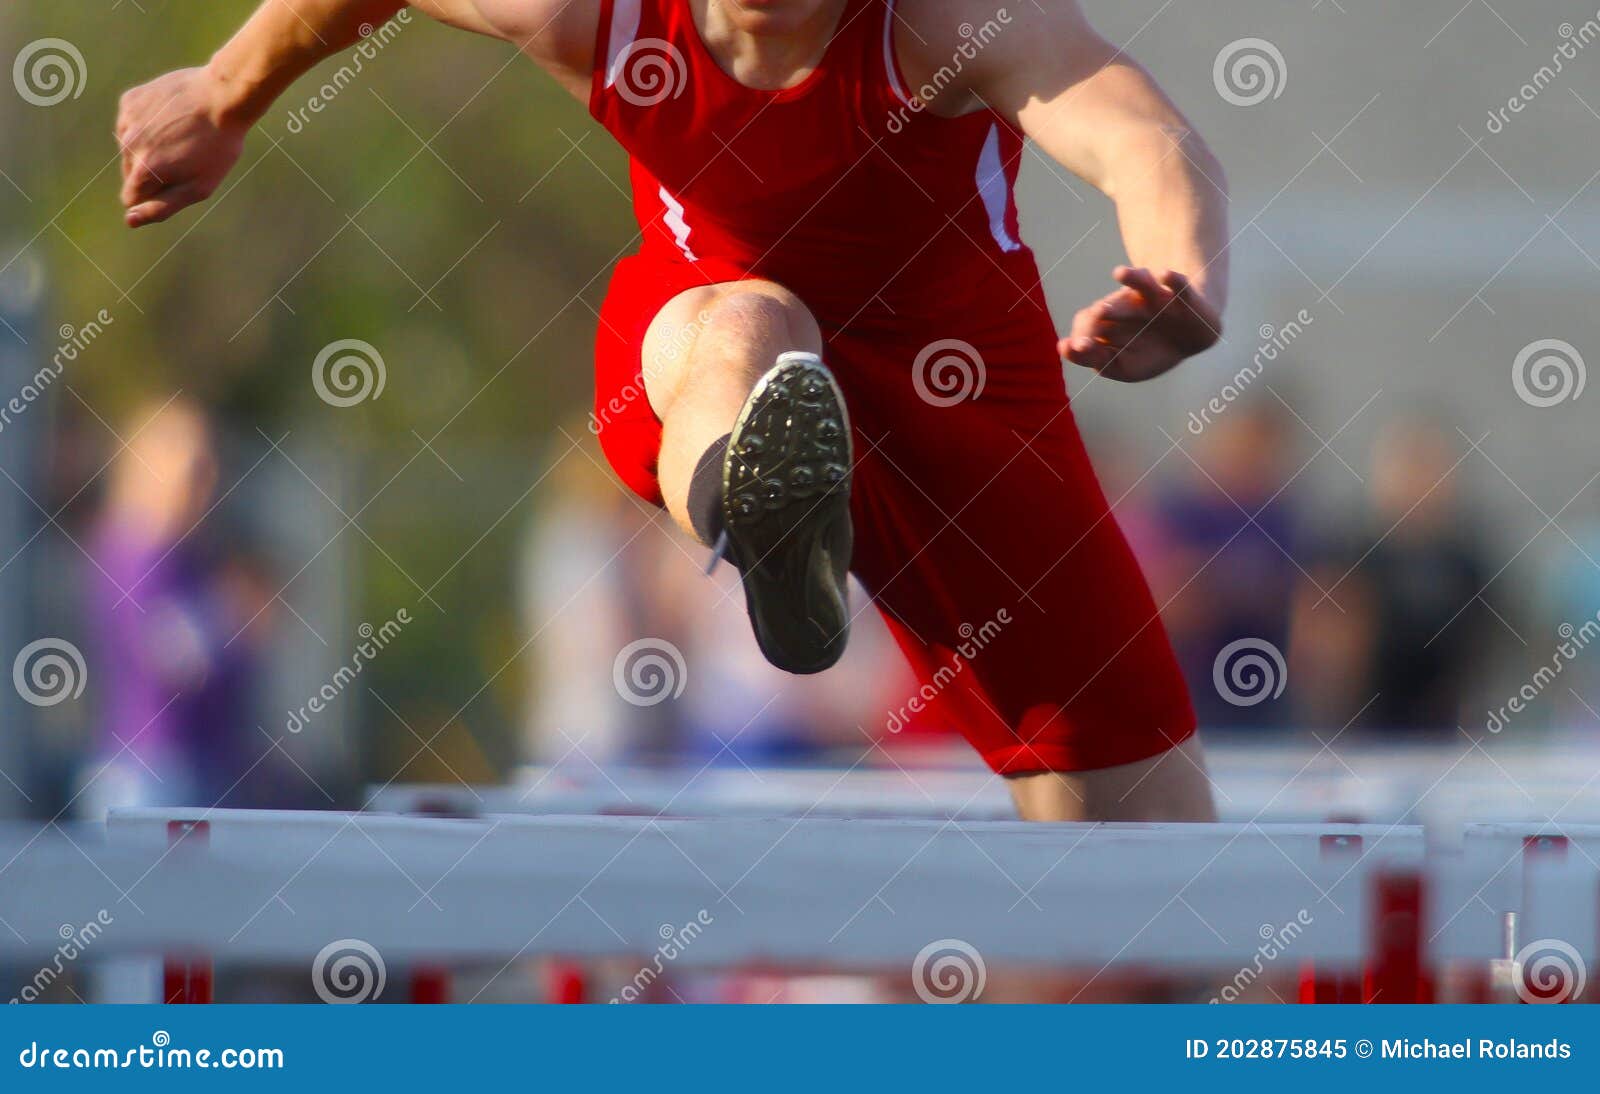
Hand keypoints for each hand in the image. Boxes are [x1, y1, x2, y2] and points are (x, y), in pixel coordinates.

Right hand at [116, 66, 248, 227]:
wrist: (222, 96)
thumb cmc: (218, 147)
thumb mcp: (199, 187)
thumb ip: (162, 207)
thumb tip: (129, 220)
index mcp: (144, 170)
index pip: (131, 198)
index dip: (154, 196)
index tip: (177, 183)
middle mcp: (128, 145)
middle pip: (130, 173)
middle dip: (152, 172)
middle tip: (184, 157)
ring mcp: (127, 120)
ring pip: (129, 147)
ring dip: (149, 147)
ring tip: (180, 136)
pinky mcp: (130, 100)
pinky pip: (131, 122)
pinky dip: (146, 123)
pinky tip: (171, 118)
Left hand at [1059, 266, 1221, 381]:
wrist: (1191, 338)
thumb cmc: (1149, 352)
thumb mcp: (1121, 365)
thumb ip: (1094, 357)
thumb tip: (1064, 346)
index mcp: (1108, 319)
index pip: (1087, 321)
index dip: (1084, 333)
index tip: (1081, 346)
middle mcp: (1128, 303)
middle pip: (1112, 303)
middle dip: (1106, 310)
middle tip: (1100, 315)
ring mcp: (1154, 296)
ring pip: (1141, 283)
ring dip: (1132, 278)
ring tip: (1120, 273)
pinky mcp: (1180, 294)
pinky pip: (1178, 283)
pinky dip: (1172, 279)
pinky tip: (1165, 274)